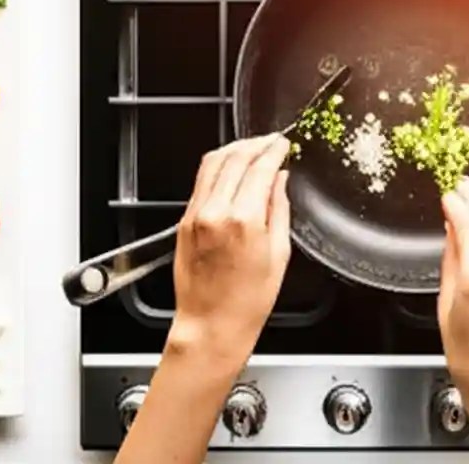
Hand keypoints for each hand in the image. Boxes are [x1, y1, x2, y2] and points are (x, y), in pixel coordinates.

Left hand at [168, 134, 292, 367]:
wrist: (211, 326)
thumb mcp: (279, 254)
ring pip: (213, 162)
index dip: (274, 150)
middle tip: (271, 142)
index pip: (260, 167)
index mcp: (244, 220)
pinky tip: (232, 169)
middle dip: (256, 144)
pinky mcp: (184, 221)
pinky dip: (218, 167)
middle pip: (235, 157)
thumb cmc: (247, 302)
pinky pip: (201, 181)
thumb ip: (279, 209)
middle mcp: (216, 212)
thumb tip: (280, 181)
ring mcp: (196, 215)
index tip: (283, 144)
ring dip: (234, 149)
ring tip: (252, 148)